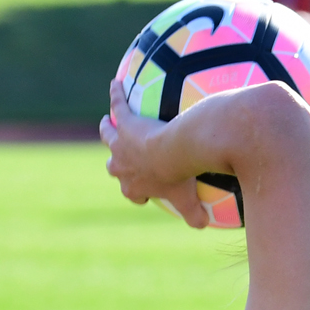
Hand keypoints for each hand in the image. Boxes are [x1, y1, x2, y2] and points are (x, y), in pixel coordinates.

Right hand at [99, 80, 210, 227]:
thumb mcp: (188, 200)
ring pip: (107, 134)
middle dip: (115, 163)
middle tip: (121, 156)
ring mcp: (120, 142)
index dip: (134, 191)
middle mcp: (120, 166)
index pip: (130, 192)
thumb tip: (202, 226)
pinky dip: (116, 94)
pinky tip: (116, 83)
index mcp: (133, 186)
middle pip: (113, 165)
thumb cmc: (179, 177)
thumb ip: (194, 215)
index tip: (141, 190)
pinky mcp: (125, 122)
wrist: (173, 152)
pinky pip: (118, 104)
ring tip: (107, 121)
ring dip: (107, 129)